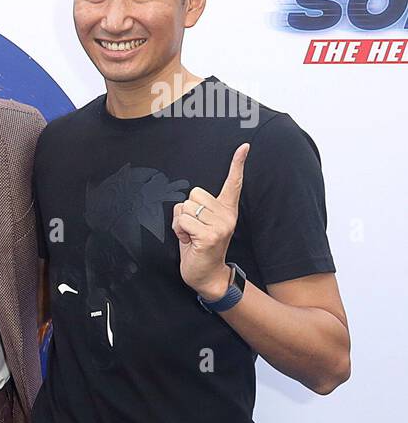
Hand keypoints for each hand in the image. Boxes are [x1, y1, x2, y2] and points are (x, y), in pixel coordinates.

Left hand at [173, 143, 249, 298]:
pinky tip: (189, 242)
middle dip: (186, 211)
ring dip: (181, 223)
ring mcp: (220, 225)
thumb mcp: (201, 224)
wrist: (207, 275)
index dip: (237, 164)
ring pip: (185, 208)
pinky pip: (182, 221)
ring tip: (190, 236)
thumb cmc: (199, 248)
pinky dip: (178, 231)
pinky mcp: (209, 235)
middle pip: (193, 195)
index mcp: (226, 210)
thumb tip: (187, 201)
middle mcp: (227, 215)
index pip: (233, 183)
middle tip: (193, 229)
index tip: (244, 146)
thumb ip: (198, 209)